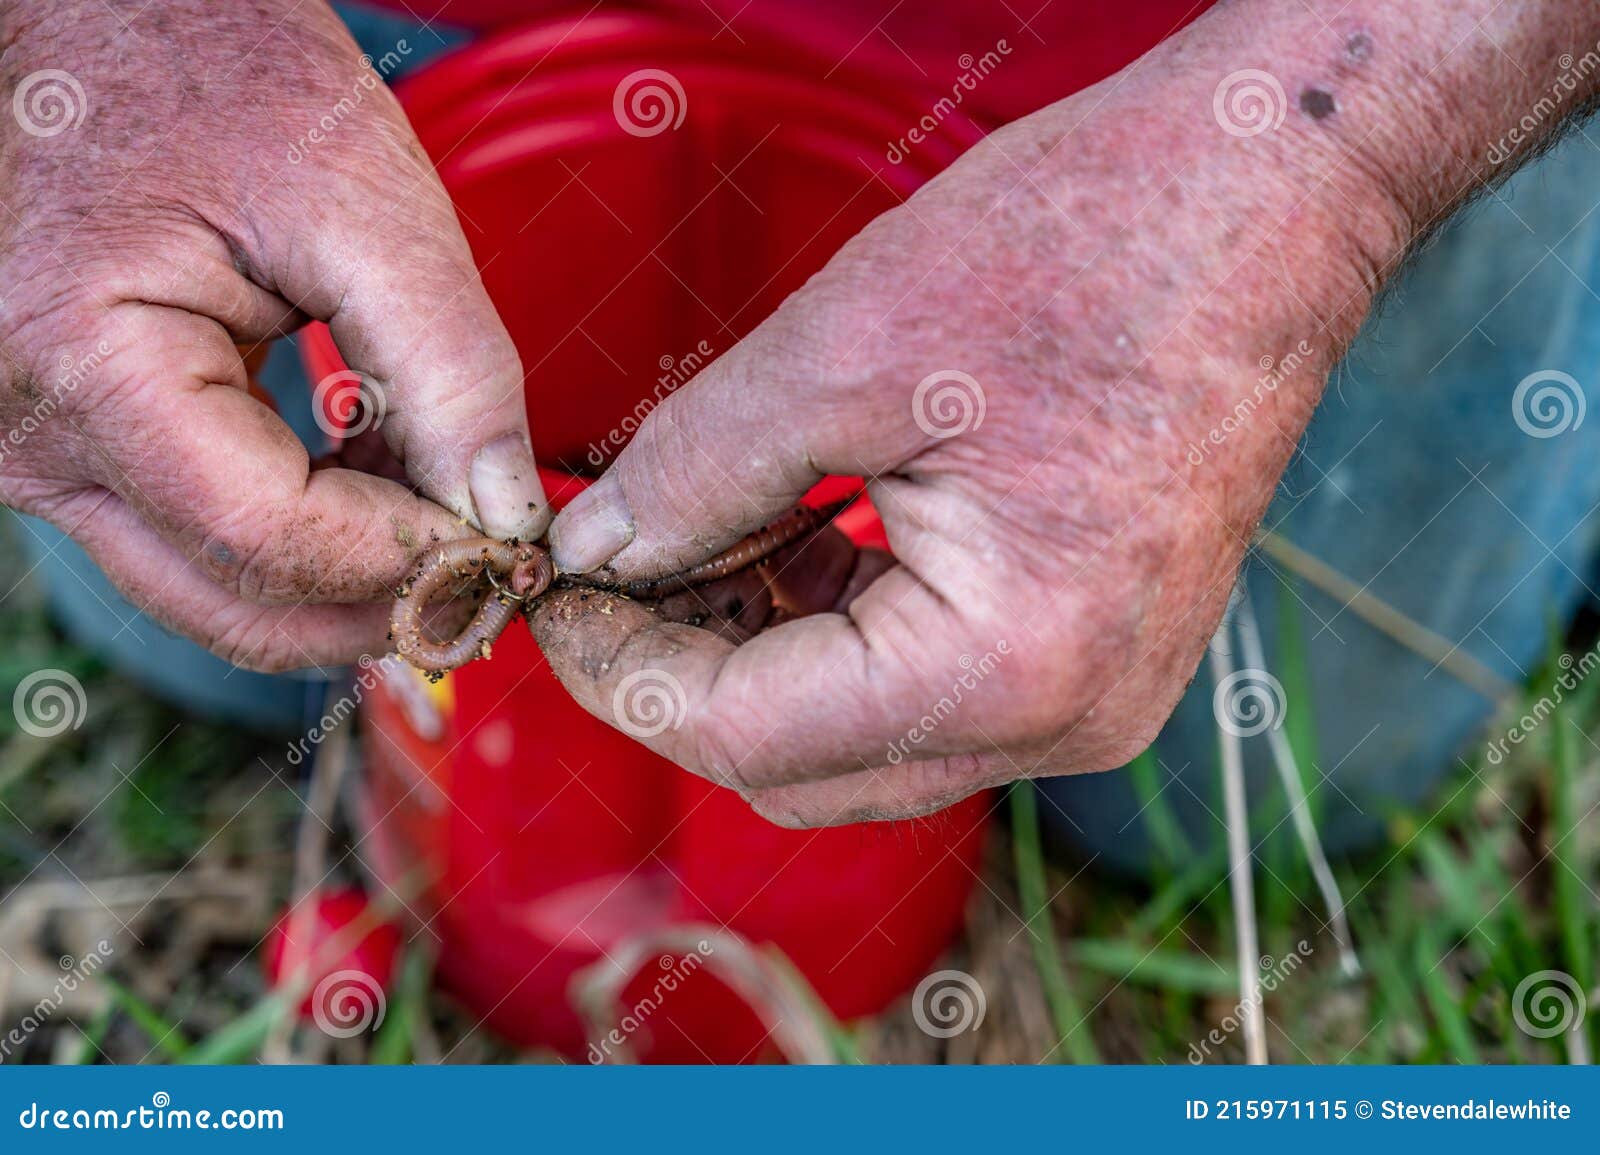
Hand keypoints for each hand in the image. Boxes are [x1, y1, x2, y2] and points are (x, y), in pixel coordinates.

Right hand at [0, 0, 546, 670]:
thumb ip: (451, 367)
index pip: (266, 535)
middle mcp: (31, 436)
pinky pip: (201, 539)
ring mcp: (40, 453)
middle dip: (382, 604)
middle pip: (233, 601)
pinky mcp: (77, 449)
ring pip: (218, 587)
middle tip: (495, 576)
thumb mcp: (365, 200)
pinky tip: (379, 476)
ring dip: (349, 576)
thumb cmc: (223, 75)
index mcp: (85, 363)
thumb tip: (508, 514)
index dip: (406, 560)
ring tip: (447, 507)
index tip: (507, 544)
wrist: (118, 22)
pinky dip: (308, 534)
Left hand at [537, 0, 1599, 826]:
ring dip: (747, 648)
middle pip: (795, 762)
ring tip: (680, 532)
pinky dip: (826, 627)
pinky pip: (916, 686)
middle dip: (676, 669)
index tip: (550, 586)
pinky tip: (775, 535)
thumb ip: (697, 473)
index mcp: (1011, 669)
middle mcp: (1061, 723)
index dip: (619, 666)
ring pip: (849, 735)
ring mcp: (1084, 699)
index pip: (745, 733)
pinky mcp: (1085, 655)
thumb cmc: (1091, 247)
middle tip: (601, 560)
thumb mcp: (850, 350)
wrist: (1266, 200)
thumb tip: (593, 548)